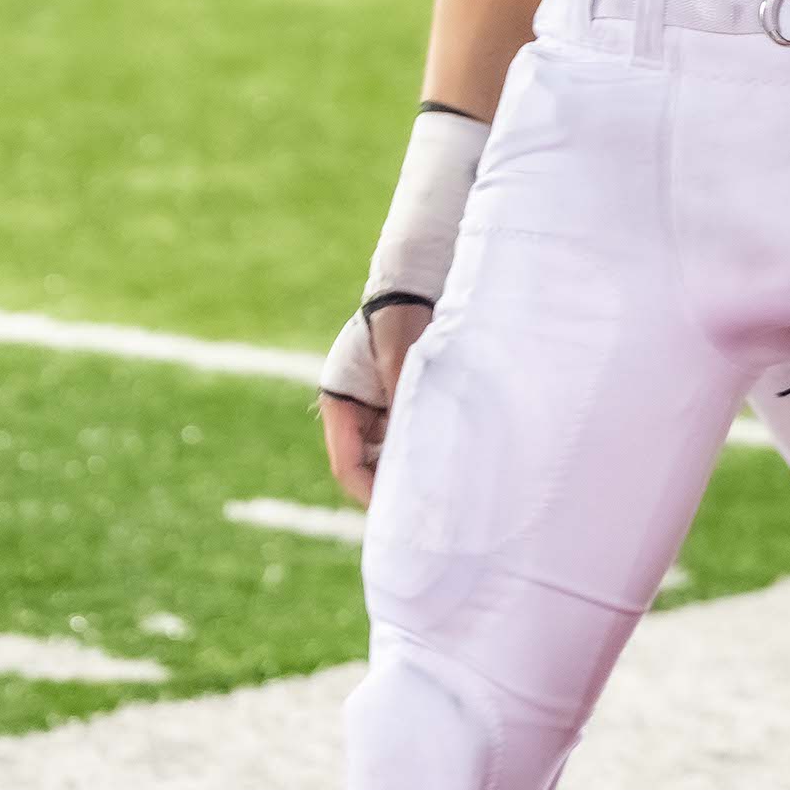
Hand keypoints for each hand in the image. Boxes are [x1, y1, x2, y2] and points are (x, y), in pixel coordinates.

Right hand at [316, 300, 433, 505]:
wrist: (416, 280)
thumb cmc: (402, 317)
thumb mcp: (403, 364)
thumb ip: (405, 405)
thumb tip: (417, 456)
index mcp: (340, 403)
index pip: (347, 466)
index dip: (370, 493)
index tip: (399, 510)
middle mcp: (355, 411)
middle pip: (367, 466)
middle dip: (392, 486)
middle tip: (427, 509)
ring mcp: (377, 406)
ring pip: (390, 455)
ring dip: (410, 467)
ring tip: (443, 486)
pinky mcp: (400, 400)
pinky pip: (408, 436)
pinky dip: (424, 447)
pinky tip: (449, 457)